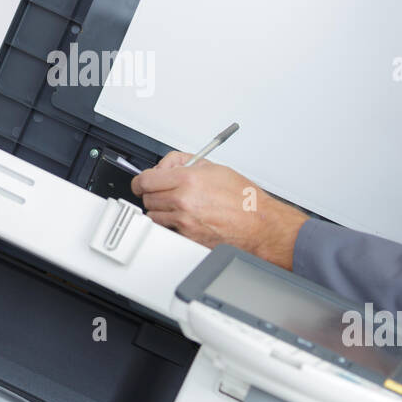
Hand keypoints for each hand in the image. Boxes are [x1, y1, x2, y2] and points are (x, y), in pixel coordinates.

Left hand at [131, 151, 308, 269]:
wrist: (260, 224)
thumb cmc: (244, 198)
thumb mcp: (215, 168)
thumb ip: (185, 163)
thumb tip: (167, 166)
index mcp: (188, 180)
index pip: (146, 180)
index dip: (141, 181)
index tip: (143, 183)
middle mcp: (183, 201)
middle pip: (147, 198)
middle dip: (154, 194)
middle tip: (166, 192)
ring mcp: (184, 222)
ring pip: (154, 216)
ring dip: (161, 211)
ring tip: (179, 206)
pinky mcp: (188, 238)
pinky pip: (168, 230)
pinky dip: (172, 225)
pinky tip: (187, 219)